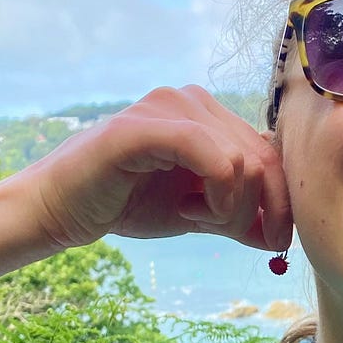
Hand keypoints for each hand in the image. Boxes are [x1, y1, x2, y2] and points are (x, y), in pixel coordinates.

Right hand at [13, 85, 292, 251]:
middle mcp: (194, 100)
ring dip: (229, 207)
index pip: (270, 153)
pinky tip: (189, 210)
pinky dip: (215, 193)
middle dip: (256, 210)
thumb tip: (281, 237)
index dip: (281, 201)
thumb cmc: (126, 205)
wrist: (60, 210)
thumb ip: (239, 216)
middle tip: (225, 232)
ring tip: (191, 216)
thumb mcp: (198, 214)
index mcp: (210, 115)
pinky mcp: (147, 126)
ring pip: (242, 161)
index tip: (275, 241)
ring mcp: (170, 107)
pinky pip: (210, 155)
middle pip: (262, 158)